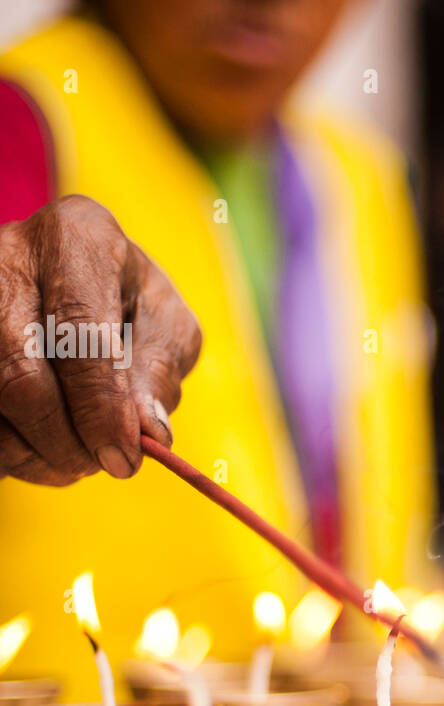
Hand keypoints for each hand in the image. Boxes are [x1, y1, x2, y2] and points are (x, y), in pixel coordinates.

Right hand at [0, 195, 201, 484]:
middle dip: (66, 441)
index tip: (123, 459)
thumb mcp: (166, 326)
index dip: (100, 407)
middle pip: (21, 376)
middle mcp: (8, 256)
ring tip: (73, 462)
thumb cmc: (128, 305)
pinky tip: (37, 451)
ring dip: (34, 454)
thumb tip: (147, 431)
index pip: (80, 332)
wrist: (68, 282)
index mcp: (76, 239)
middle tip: (102, 466)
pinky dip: (8, 451)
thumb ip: (159, 373)